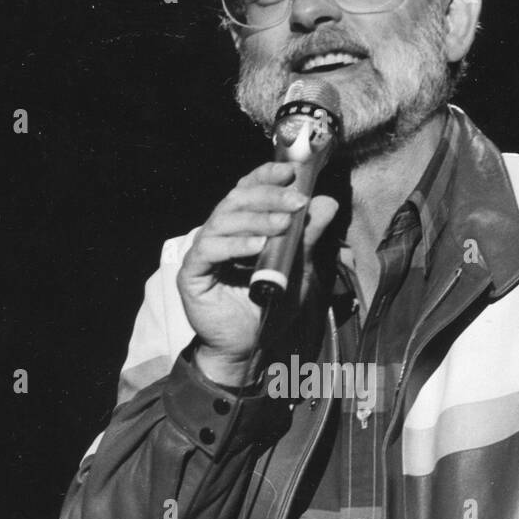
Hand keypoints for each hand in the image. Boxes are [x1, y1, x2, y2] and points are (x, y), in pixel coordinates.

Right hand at [177, 162, 338, 385]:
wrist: (249, 347)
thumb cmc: (269, 306)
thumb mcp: (297, 268)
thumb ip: (308, 237)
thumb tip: (326, 203)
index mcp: (239, 226)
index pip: (248, 189)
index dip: (266, 175)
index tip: (291, 171)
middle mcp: (218, 233)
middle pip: (236, 199)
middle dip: (268, 195)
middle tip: (296, 201)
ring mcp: (202, 252)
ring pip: (223, 219)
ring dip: (257, 218)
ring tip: (283, 225)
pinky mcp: (192, 273)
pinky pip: (210, 250)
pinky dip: (235, 244)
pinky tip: (258, 246)